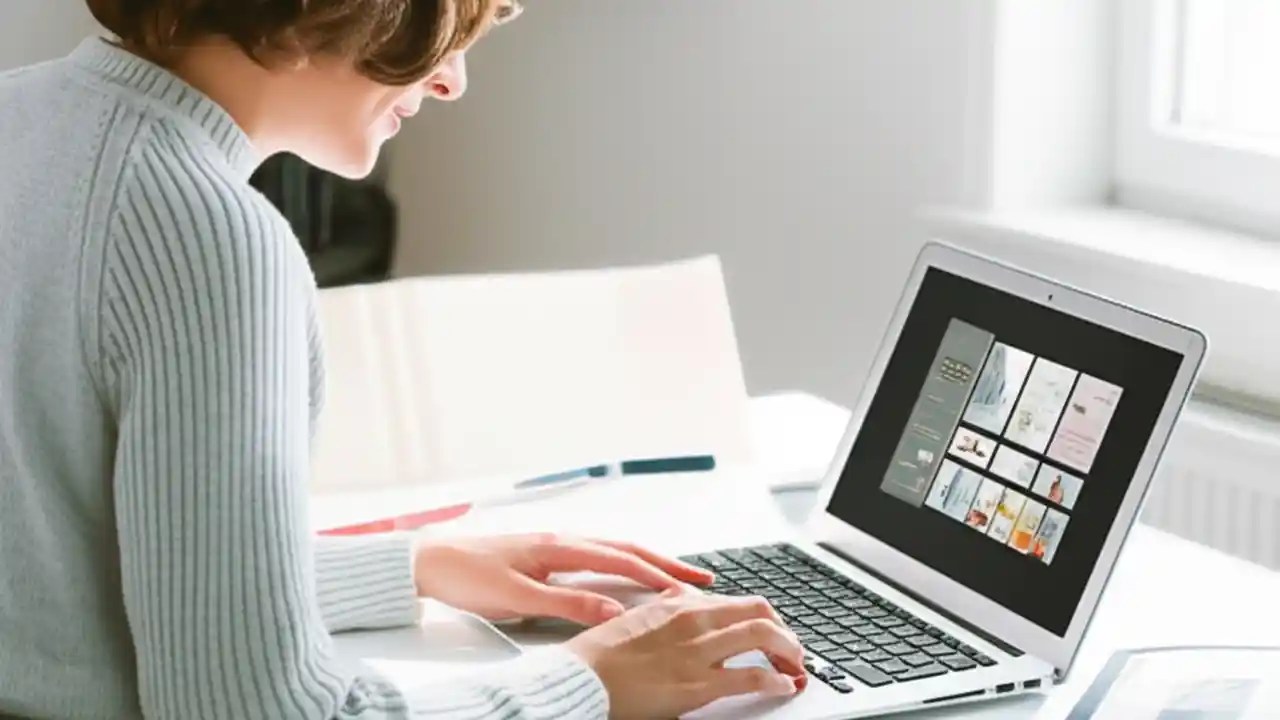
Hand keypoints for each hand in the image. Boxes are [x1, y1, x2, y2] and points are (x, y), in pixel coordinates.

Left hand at [412, 533, 713, 624]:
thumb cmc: (467, 575)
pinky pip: (597, 556)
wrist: (429, 559)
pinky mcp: (545, 554)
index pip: (622, 561)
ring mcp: (555, 545)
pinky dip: (623, 564)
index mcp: (561, 547)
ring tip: (675, 576)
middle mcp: (564, 540)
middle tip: (701, 578)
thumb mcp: (519, 598)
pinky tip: (626, 574)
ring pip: (614, 551)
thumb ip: (568, 604)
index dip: (658, 577)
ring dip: (647, 562)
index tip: (688, 591)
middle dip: (665, 563)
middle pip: (627, 550)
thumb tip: (613, 613)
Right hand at [566, 592, 807, 718]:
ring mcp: (698, 651)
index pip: (737, 602)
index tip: (770, 633)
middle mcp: (694, 621)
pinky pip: (753, 676)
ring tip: (794, 667)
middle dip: (783, 631)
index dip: (762, 619)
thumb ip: (669, 613)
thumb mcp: (638, 619)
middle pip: (760, 612)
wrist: (581, 677)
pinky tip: (782, 686)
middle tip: (790, 650)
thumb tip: (688, 607)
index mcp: (679, 605)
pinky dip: (776, 680)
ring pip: (765, 636)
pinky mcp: (698, 684)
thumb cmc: (601, 655)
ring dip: (789, 651)